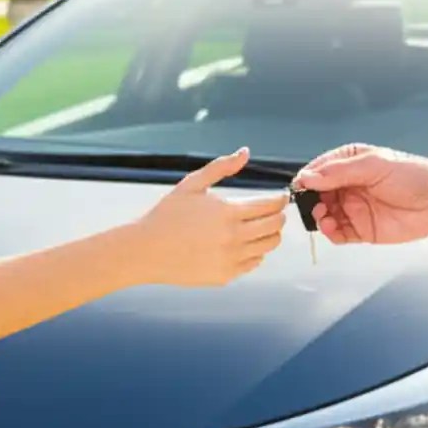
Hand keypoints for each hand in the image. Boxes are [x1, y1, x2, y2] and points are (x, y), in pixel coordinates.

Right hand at [136, 148, 288, 286]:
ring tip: (263, 227)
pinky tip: (246, 244)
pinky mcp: (226, 276)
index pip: (270, 206)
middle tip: (276, 211)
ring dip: (271, 234)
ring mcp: (231, 259)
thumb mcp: (192, 184)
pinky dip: (256, 252)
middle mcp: (233, 238)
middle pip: (275, 226)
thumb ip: (221, 167)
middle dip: (280, 216)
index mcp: (228, 213)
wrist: (146, 250)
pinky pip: (254, 263)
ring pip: (268, 246)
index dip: (280, 200)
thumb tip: (244, 152)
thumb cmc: (167, 215)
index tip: (281, 197)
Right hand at [292, 143, 427, 244]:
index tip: (300, 185)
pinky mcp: (361, 230)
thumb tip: (308, 177)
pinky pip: (338, 233)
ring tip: (323, 216)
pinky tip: (331, 228)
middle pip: (317, 194)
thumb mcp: (373, 166)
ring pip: (324, 214)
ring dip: (318, 217)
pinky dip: (330, 233)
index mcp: (349, 163)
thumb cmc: (410, 175)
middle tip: (310, 203)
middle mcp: (347, 186)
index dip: (308, 177)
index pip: (319, 170)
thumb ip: (339, 172)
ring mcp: (353, 208)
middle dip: (310, 199)